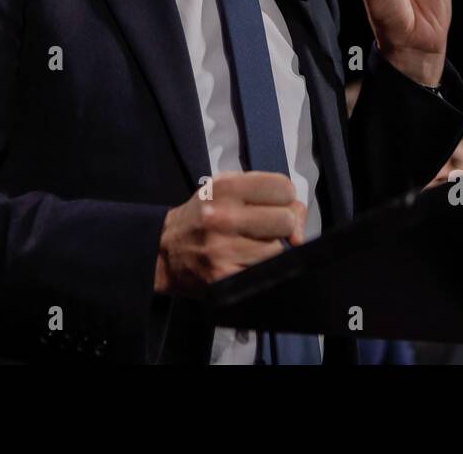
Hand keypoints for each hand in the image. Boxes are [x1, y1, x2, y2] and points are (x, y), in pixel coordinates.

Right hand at [153, 171, 305, 295]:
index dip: (284, 198)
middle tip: (265, 229)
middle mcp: (223, 216)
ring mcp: (223, 248)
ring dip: (271, 250)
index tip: (274, 205)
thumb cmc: (202, 216)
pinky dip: (261, 268)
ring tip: (251, 246)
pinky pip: (264, 271)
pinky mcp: (225, 276)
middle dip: (282, 226)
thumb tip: (298, 223)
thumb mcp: (226, 189)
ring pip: (278, 249)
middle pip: (285, 220)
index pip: (283, 187)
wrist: (164, 251)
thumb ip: (265, 193)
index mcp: (225, 187)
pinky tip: (246, 262)